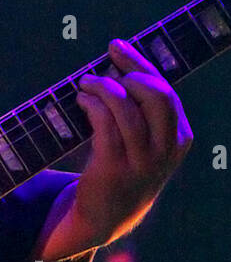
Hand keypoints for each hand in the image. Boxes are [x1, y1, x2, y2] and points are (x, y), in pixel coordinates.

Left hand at [67, 37, 192, 247]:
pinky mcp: (114, 168)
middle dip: (127, 74)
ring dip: (102, 87)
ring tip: (85, 84)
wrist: (108, 215)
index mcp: (179, 137)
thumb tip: (116, 63)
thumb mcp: (144, 139)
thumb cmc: (123, 164)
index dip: (139, 64)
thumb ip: (139, 106)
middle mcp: (166, 150)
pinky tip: (82, 100)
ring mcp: (141, 161)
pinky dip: (91, 105)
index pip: (165, 90)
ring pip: (126, 108)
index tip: (116, 46)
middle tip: (103, 72)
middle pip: (155, 95)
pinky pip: (104, 124)